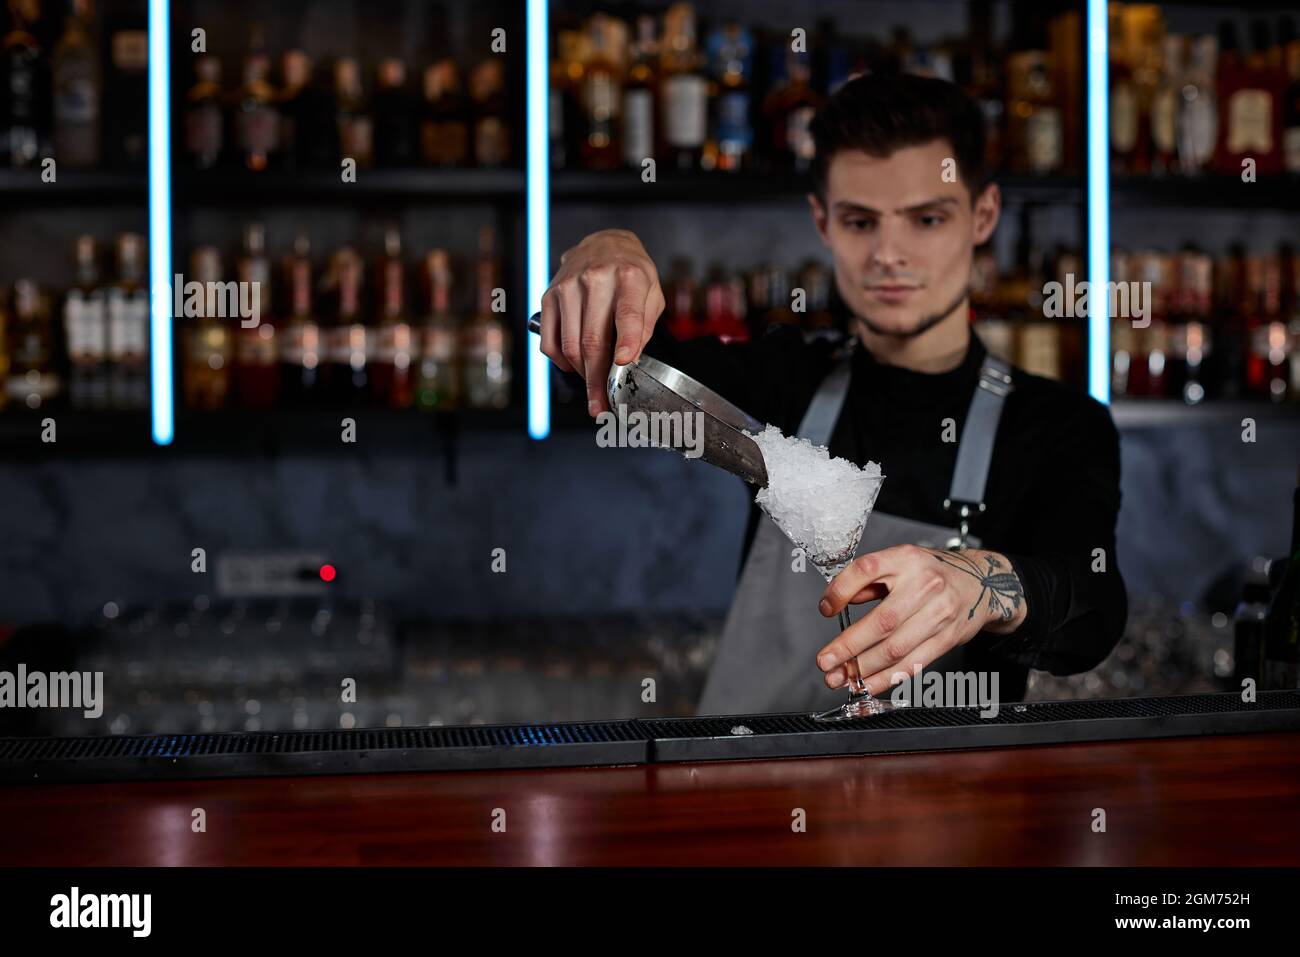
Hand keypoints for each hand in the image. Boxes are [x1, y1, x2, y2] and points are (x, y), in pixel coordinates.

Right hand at [538, 228, 665, 416]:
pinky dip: (561, 362)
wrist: (604, 244)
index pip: (627, 314)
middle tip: (601, 404)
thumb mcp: (652, 294)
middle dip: (597, 380)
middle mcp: (596, 279)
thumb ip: (644, 327)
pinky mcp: (549, 296)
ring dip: (580, 374)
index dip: (627, 342)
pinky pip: (549, 341)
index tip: (623, 365)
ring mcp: (568, 287)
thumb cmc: (632, 273)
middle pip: (593, 340)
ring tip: (592, 386)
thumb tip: (628, 363)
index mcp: (629, 277)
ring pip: (569, 345)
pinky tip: (574, 366)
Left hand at [814, 544, 1026, 694]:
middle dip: (848, 646)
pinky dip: (887, 678)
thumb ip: (868, 579)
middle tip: (825, 661)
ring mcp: (940, 614)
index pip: (866, 570)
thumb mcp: (899, 561)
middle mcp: (925, 585)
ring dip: (863, 669)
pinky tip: (867, 684)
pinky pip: (914, 663)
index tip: (825, 609)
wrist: (981, 583)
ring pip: (896, 648)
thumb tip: (835, 601)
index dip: (841, 591)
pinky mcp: (948, 638)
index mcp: (906, 559)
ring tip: (840, 678)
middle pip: (882, 621)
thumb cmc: (931, 572)